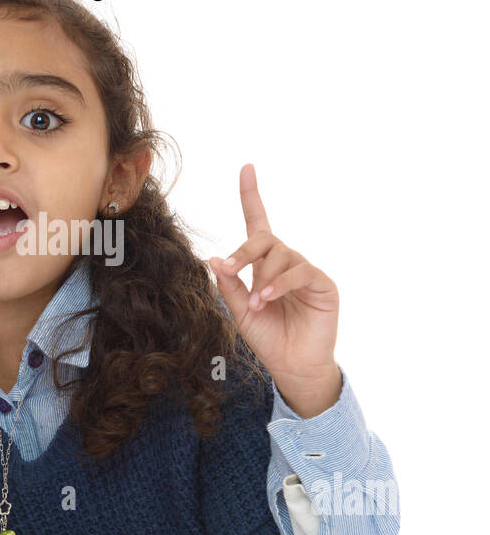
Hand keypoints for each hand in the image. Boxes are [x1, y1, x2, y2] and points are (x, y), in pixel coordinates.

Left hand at [208, 164, 340, 416]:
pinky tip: (268, 297)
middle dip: (244, 251)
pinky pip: (299, 272)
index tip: (247, 168)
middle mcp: (285, 262)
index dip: (251, 196)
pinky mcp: (322, 284)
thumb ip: (229, 285)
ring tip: (258, 302)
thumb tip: (214, 258)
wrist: (293, 366)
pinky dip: (280, 283)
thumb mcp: (240, 312)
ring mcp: (305, 271)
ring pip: (280, 255)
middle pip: (264, 238)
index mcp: (263, 265)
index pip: (258, 223)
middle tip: (231, 268)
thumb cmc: (269, 338)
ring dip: (262, 277)